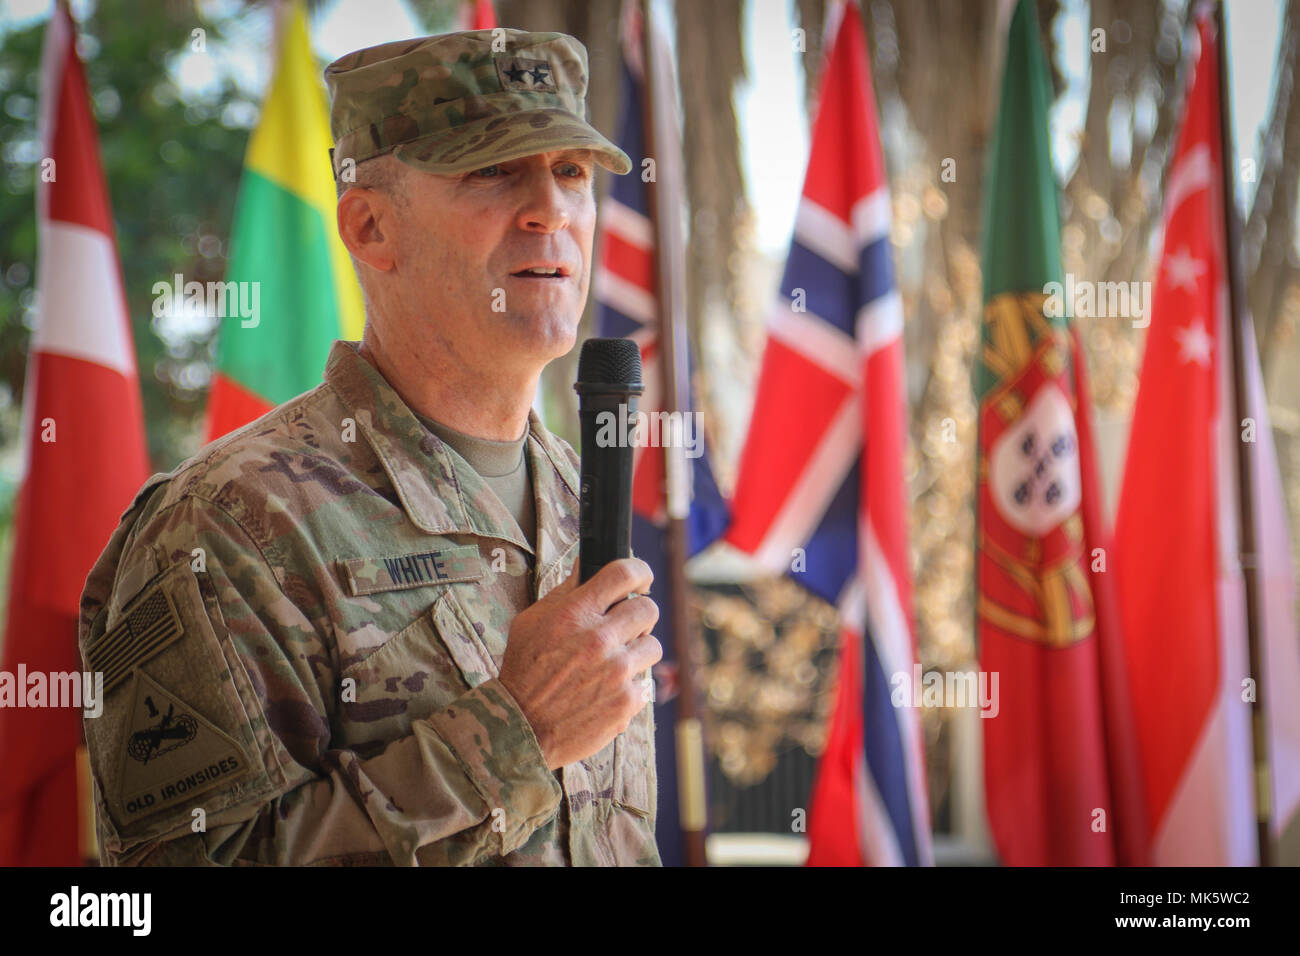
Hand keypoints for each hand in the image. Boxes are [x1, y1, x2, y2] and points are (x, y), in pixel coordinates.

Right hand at [498, 558, 660, 769]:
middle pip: (648, 608)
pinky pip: (645, 683)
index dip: (640, 571)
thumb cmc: (523, 671)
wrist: (521, 728)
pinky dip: (630, 687)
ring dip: (637, 652)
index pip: (623, 573)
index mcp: (575, 613)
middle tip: (624, 626)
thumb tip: (586, 564)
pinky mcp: (626, 702)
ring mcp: (616, 672)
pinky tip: (607, 692)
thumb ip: (564, 593)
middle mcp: (599, 639)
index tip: (642, 578)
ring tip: (615, 663)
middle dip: (638, 615)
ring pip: (652, 646)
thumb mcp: (531, 622)